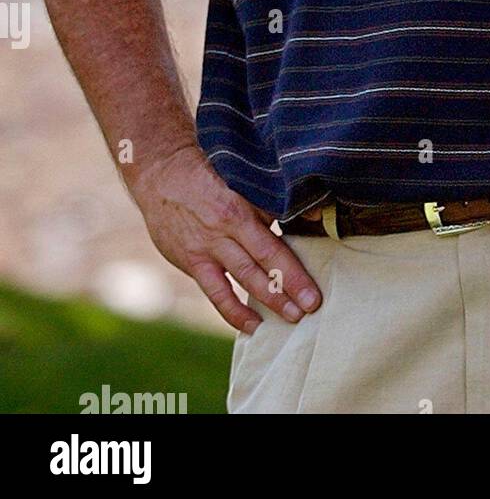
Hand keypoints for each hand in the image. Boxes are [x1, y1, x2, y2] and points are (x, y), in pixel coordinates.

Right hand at [130, 144, 321, 333]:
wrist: (162, 174)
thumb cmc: (212, 173)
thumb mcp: (243, 179)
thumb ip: (275, 202)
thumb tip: (317, 214)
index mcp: (238, 210)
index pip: (272, 246)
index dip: (294, 271)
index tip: (313, 291)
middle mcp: (223, 232)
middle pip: (260, 265)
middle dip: (286, 289)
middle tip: (310, 308)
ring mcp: (205, 249)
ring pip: (241, 279)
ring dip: (267, 301)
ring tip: (291, 318)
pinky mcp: (191, 262)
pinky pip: (215, 292)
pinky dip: (233, 310)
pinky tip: (251, 325)